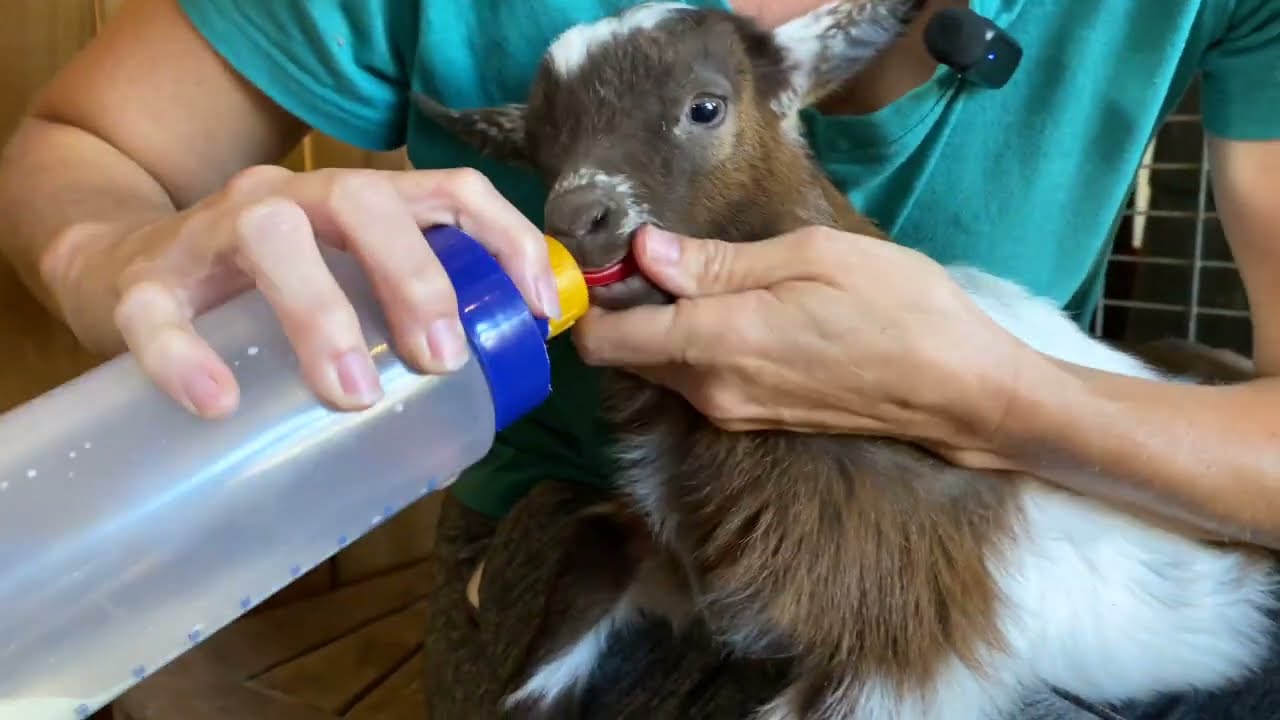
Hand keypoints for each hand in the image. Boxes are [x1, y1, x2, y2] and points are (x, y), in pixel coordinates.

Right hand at [100, 165, 559, 417]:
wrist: (122, 270)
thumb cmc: (262, 292)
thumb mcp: (344, 285)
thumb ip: (401, 319)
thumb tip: (486, 396)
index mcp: (358, 203)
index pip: (449, 190)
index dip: (507, 238)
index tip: (539, 308)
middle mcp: (293, 200)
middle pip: (365, 203)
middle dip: (417, 278)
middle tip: (443, 362)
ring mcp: (213, 234)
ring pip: (270, 238)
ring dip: (321, 315)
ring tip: (353, 395)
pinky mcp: (144, 285)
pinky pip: (158, 314)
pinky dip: (187, 359)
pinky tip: (219, 403)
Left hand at [571, 225, 1031, 463]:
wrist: (960, 391)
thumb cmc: (898, 308)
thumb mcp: (811, 257)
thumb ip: (718, 262)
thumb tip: (645, 252)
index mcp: (717, 344)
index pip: (604, 342)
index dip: (591, 301)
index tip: (609, 260)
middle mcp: (712, 391)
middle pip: (626, 356)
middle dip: (626, 309)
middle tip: (660, 254)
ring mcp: (733, 414)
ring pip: (662, 369)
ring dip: (663, 328)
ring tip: (703, 276)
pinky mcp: (755, 422)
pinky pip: (697, 384)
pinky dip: (694, 350)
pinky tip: (735, 313)